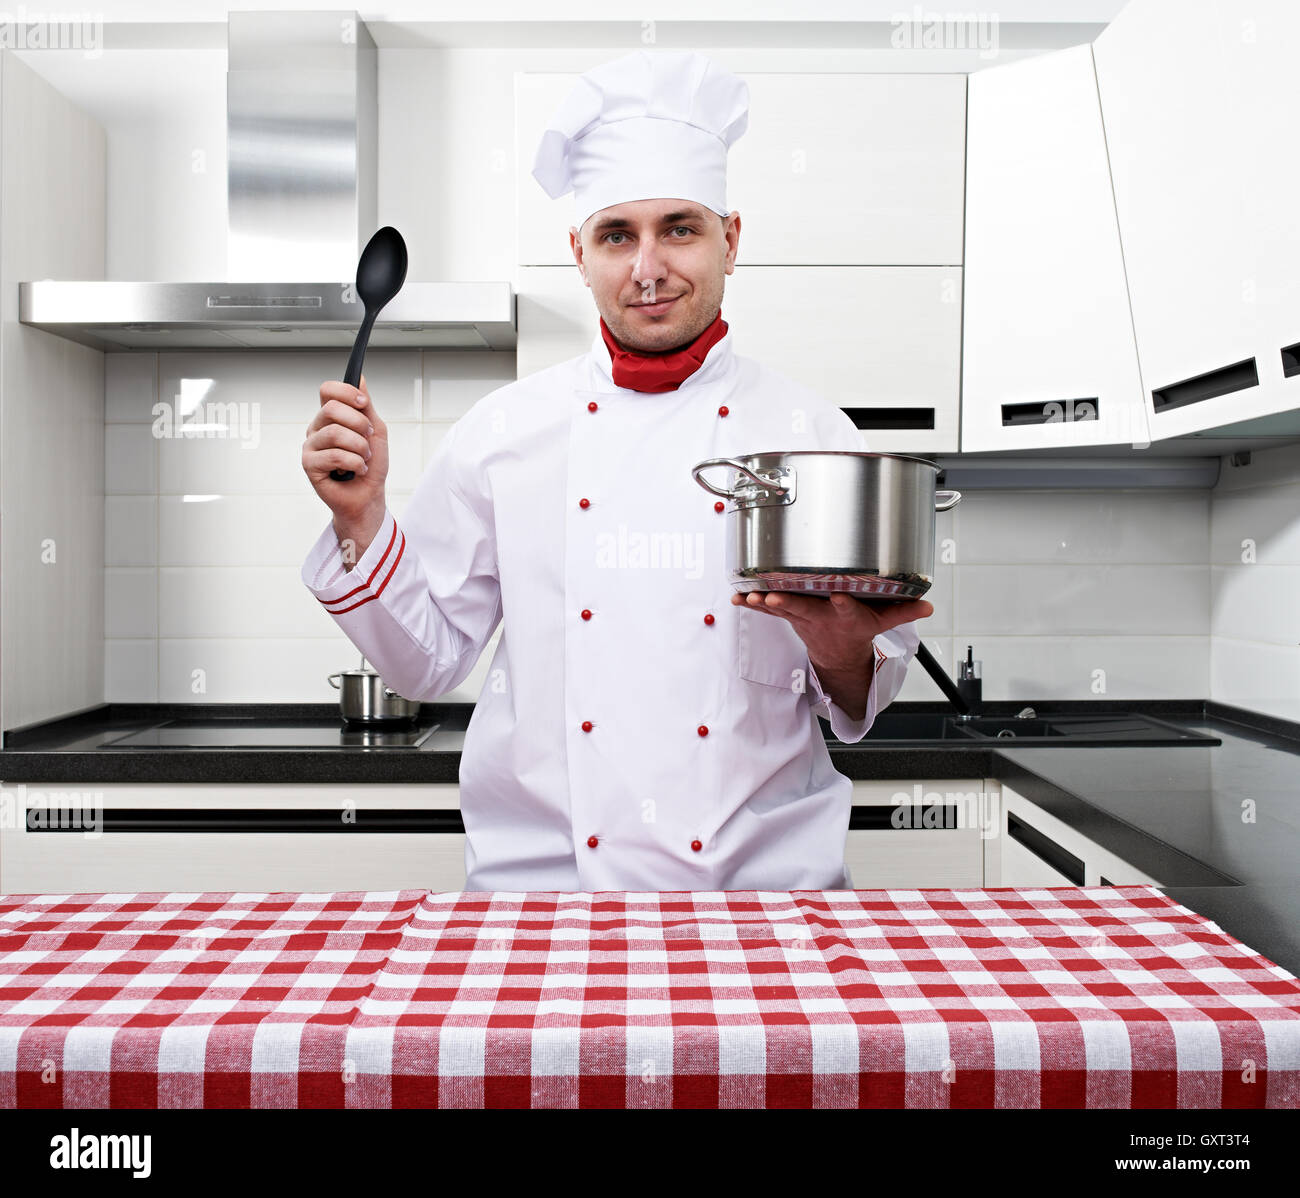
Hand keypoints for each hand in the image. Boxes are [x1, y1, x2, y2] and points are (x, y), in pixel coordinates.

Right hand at [302, 373, 388, 522]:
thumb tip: (360, 378)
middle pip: (331, 409)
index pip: (328, 391)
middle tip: (369, 438)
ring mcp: (311, 446)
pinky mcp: (309, 465)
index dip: (346, 392)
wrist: (369, 496)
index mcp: (331, 417)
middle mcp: (317, 428)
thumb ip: (366, 407)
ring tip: (364, 458)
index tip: (363, 403)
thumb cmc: (370, 464)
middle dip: (358, 424)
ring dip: (359, 447)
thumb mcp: (375, 431)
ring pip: (335, 433)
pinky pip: (334, 456)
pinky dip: (355, 463)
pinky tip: (357, 470)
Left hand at [730, 590, 933, 672]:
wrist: (836, 656)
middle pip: (804, 610)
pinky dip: (752, 604)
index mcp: (846, 618)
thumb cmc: (857, 630)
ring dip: (764, 604)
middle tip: (773, 597)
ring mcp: (802, 619)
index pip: (847, 610)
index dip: (843, 604)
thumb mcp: (883, 623)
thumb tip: (929, 605)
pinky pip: (768, 611)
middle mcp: (822, 619)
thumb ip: (904, 612)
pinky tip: (737, 597)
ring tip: (749, 597)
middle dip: (788, 604)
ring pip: (781, 610)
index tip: (839, 596)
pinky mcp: (788, 616)